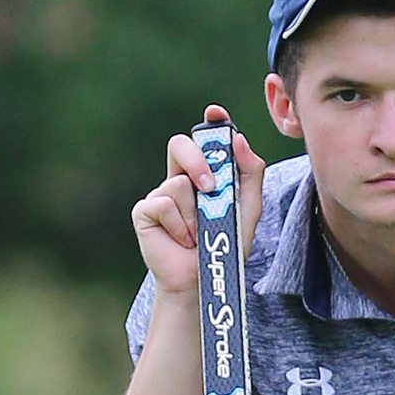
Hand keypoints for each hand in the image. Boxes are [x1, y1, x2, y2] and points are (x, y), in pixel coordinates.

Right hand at [130, 103, 265, 296]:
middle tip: (210, 187)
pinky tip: (182, 241)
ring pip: (178, 185)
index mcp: (204, 174)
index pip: (205, 141)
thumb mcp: (248, 208)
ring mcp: (160, 194)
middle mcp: (180, 179)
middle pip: (181, 146)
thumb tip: (239, 139)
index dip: (210, 124)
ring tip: (198, 234)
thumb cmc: (225, 244)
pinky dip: (180, 227)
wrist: (204, 280)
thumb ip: (250, 173)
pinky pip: (164, 206)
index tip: (215, 113)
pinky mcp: (145, 212)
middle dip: (197, 161)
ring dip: (195, 215)